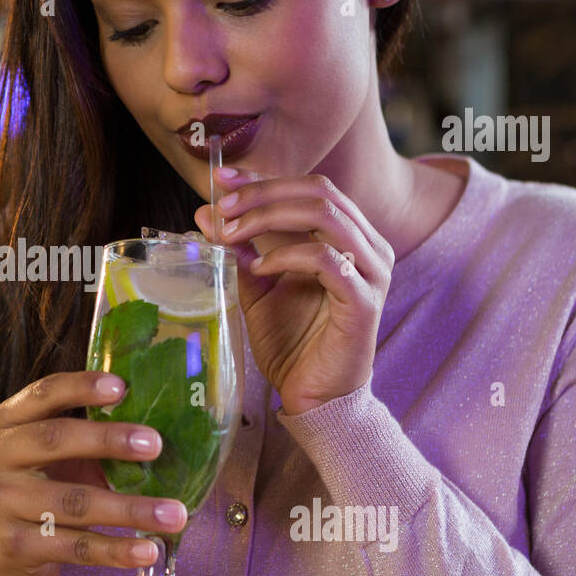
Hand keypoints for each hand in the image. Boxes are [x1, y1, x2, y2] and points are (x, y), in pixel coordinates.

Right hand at [0, 371, 189, 575]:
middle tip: (156, 445)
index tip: (121, 387)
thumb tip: (155, 429)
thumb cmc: (38, 484)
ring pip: (73, 503)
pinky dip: (116, 550)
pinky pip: (75, 547)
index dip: (80, 387)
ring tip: (174, 513)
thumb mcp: (49, 451)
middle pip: (55, 440)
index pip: (43, 394)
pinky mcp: (16, 545)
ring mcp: (1, 502)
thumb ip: (87, 434)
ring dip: (129, 509)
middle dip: (108, 440)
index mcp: (8, 421)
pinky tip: (148, 551)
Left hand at [193, 170, 391, 415]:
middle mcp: (368, 246)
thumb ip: (238, 249)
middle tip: (222, 209)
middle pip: (319, 191)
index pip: (309, 187)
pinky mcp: (364, 302)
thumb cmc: (292, 342)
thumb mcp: (256, 287)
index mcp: (348, 236)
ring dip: (271, 217)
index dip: (263, 179)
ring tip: (233, 235)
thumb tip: (204, 213)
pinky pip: (328, 260)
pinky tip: (260, 268)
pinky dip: (288, 256)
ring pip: (325, 215)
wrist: (313, 396)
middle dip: (263, 194)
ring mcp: (371, 272)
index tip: (220, 179)